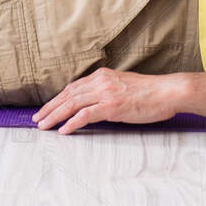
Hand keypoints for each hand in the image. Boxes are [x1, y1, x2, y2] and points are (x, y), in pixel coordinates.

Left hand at [32, 68, 181, 133]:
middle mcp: (101, 81)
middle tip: (37, 119)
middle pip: (68, 94)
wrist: (168, 92)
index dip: (58, 99)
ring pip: (72, 104)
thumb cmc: (151, 93)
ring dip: (55, 116)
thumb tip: (96, 104)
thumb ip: (108, 91)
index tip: (47, 108)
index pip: (73, 87)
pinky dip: (72, 122)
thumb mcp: (124, 86)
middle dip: (50, 107)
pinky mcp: (112, 106)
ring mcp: (106, 93)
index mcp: (103, 76)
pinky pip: (85, 115)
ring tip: (44, 125)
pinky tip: (63, 130)